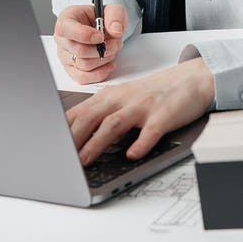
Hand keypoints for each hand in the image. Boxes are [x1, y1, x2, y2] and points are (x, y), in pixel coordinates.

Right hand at [53, 3, 125, 83]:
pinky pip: (82, 78)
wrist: (101, 28)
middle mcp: (62, 38)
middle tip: (116, 42)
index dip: (85, 35)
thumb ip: (115, 16)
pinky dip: (99, 74)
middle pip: (80, 51)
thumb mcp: (112, 9)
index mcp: (66, 19)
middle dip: (103, 48)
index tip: (101, 36)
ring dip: (104, 59)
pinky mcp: (71, 69)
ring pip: (84, 65)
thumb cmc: (101, 18)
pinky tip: (109, 65)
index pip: (66, 29)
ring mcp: (65, 55)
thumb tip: (115, 31)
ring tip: (113, 50)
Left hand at [65, 58, 215, 165]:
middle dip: (72, 139)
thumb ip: (103, 115)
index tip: (48, 148)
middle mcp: (124, 98)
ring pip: (114, 123)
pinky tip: (133, 154)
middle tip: (59, 159)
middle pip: (91, 117)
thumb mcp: (125, 99)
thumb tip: (74, 140)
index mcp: (111, 96)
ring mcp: (144, 106)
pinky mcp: (164, 115)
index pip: (78, 112)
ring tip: (84, 161)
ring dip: (96, 143)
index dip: (61, 131)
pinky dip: (140, 144)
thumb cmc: (156, 93)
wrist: (193, 79)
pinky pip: (150, 131)